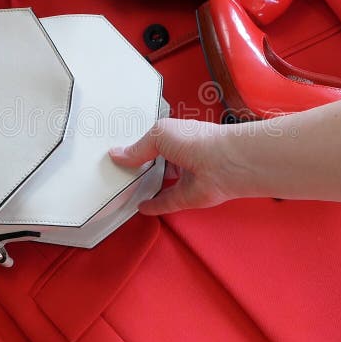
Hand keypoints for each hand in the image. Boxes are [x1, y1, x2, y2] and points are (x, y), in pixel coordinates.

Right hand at [108, 118, 241, 214]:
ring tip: (126, 189)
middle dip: (142, 166)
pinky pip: (166, 203)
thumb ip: (138, 147)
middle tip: (119, 170)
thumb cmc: (197, 140)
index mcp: (177, 136)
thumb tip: (118, 155)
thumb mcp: (159, 134)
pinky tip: (141, 207)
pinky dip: (154, 206)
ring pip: (162, 184)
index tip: (121, 150)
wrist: (223, 163)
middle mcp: (182, 156)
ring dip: (147, 187)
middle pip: (158, 163)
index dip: (139, 144)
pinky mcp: (186, 197)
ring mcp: (185, 178)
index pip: (155, 140)